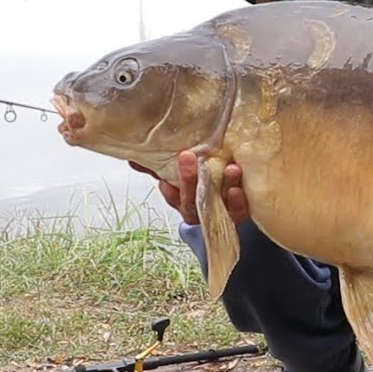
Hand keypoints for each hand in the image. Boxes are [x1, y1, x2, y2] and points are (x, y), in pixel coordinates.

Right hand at [128, 151, 248, 225]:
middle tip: (188, 156)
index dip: (169, 193)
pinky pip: (238, 211)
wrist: (227, 211)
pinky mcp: (238, 214)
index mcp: (183, 201)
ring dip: (223, 186)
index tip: (164, 182)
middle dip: (188, 179)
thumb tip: (133, 158)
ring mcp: (220, 213)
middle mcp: (200, 210)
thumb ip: (157, 167)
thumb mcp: (178, 179)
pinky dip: (238, 201)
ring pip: (218, 203)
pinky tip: (238, 189)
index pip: (174, 197)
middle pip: (192, 199)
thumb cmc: (198, 188)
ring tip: (230, 169)